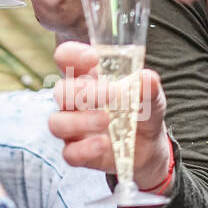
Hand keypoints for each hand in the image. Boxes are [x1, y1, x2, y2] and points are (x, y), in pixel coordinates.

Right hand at [47, 41, 171, 189]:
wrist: (148, 148)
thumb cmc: (140, 113)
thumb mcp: (150, 98)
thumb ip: (148, 88)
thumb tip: (147, 78)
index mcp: (86, 78)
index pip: (65, 58)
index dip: (73, 54)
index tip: (93, 58)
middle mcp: (73, 101)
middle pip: (59, 91)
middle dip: (82, 92)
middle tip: (110, 94)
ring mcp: (72, 128)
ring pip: (56, 123)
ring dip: (80, 121)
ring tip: (107, 120)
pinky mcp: (77, 152)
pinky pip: (69, 153)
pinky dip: (85, 149)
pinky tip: (104, 144)